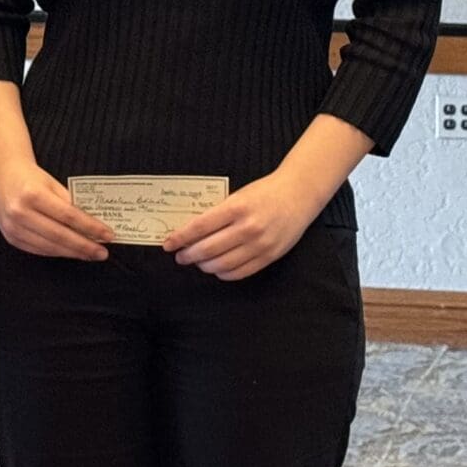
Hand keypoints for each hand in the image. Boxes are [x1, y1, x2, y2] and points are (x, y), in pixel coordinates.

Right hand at [0, 156, 111, 260]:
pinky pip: (39, 250)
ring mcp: (13, 228)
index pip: (68, 216)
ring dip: (73, 253)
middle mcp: (20, 212)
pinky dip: (57, 252)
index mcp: (33, 194)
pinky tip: (70, 252)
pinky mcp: (11, 238)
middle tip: (102, 252)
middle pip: (60, 235)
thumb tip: (92, 225)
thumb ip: (69, 203)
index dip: (90, 227)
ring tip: (90, 254)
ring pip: (50, 247)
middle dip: (84, 246)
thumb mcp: (52, 183)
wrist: (2, 176)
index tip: (107, 234)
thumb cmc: (29, 177)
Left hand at [165, 168, 332, 281]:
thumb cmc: (265, 192)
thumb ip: (218, 213)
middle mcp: (248, 227)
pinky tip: (217, 269)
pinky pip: (240, 272)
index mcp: (236, 207)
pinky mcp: (269, 256)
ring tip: (197, 262)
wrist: (298, 195)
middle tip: (180, 256)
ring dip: (204, 266)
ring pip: (222, 264)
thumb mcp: (238, 195)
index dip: (180, 238)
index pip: (199, 227)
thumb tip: (191, 232)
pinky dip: (224, 273)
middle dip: (188, 255)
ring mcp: (259, 244)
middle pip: (208, 249)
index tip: (168, 243)